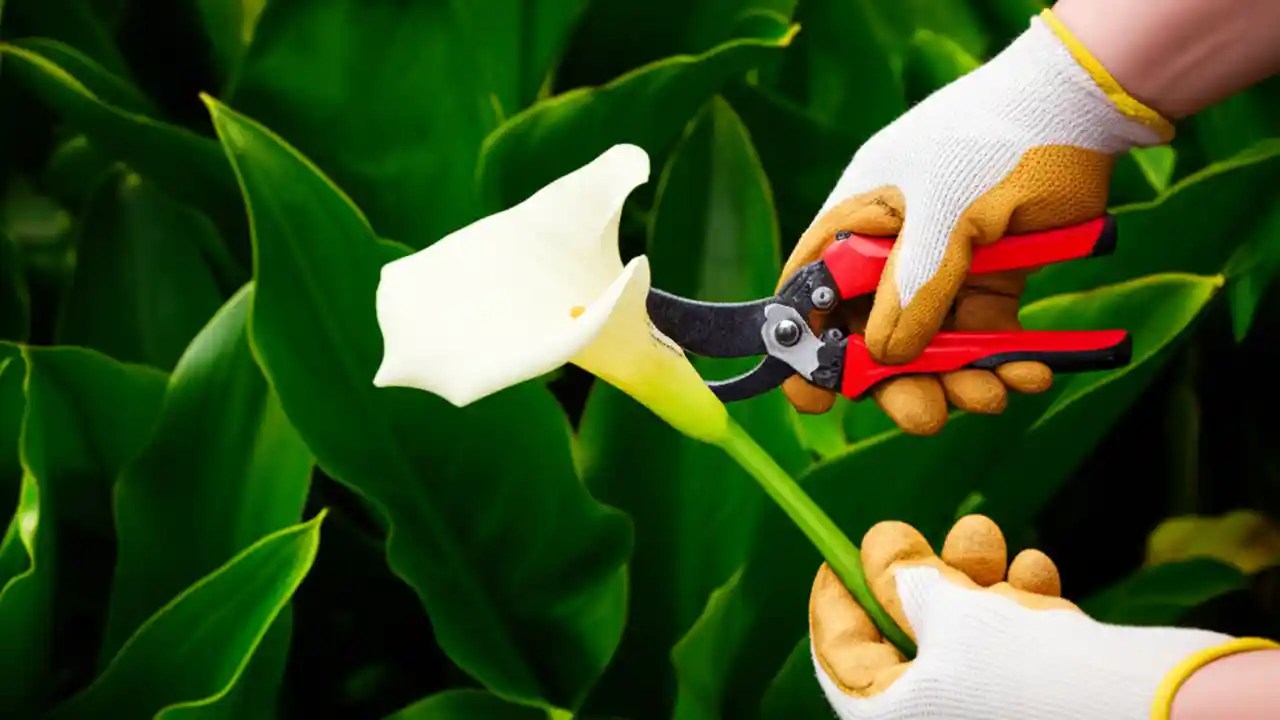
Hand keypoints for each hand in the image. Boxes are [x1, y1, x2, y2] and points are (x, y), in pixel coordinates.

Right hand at [778, 8, 1172, 433]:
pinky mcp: (991, 278)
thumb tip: (883, 358)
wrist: (1082, 109)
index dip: (806, 345)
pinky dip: (1003, 360)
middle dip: (896, 380)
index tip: (814, 398)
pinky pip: (984, 336)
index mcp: (858, 221)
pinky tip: (1030, 374)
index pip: (813, 291)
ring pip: (931, 344)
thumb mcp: (946, 217)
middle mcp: (892, 249)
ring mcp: (942, 266)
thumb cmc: (993, 145)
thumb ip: (912, 290)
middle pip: (872, 332)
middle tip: (923, 416)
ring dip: (957, 380)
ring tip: (992, 398)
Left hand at [809, 515, 1273, 718]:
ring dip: (976, 576)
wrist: (1151, 711)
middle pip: (906, 637)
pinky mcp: (1041, 698)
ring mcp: (990, 711)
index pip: (839, 657)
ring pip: (965, 632)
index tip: (837, 551)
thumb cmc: (1030, 673)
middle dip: (923, 574)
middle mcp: (934, 719)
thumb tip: (877, 546)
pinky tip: (1036, 572)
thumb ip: (904, 578)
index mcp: (890, 718)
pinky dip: (1021, 603)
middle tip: (928, 531)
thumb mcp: (950, 616)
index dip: (835, 598)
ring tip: (988, 538)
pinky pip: (1014, 646)